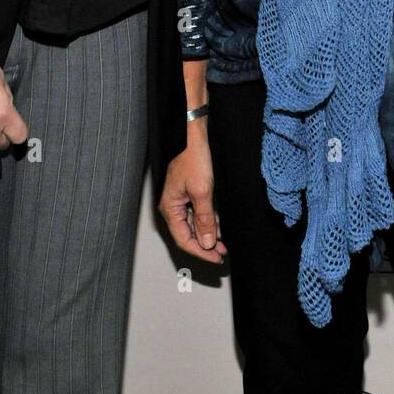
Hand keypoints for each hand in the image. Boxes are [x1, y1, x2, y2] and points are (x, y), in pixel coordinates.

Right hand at [158, 124, 226, 264]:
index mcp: (170, 208)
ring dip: (208, 234)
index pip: (184, 239)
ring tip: (223, 243)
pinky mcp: (189, 191)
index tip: (216, 258)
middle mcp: (173, 205)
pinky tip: (219, 226)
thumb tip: (206, 243)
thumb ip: (205, 220)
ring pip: (194, 224)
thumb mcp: (202, 192)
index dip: (200, 252)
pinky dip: (208, 221)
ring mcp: (181, 199)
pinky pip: (198, 212)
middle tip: (222, 253)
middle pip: (188, 234)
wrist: (193, 134)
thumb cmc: (192, 157)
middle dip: (205, 244)